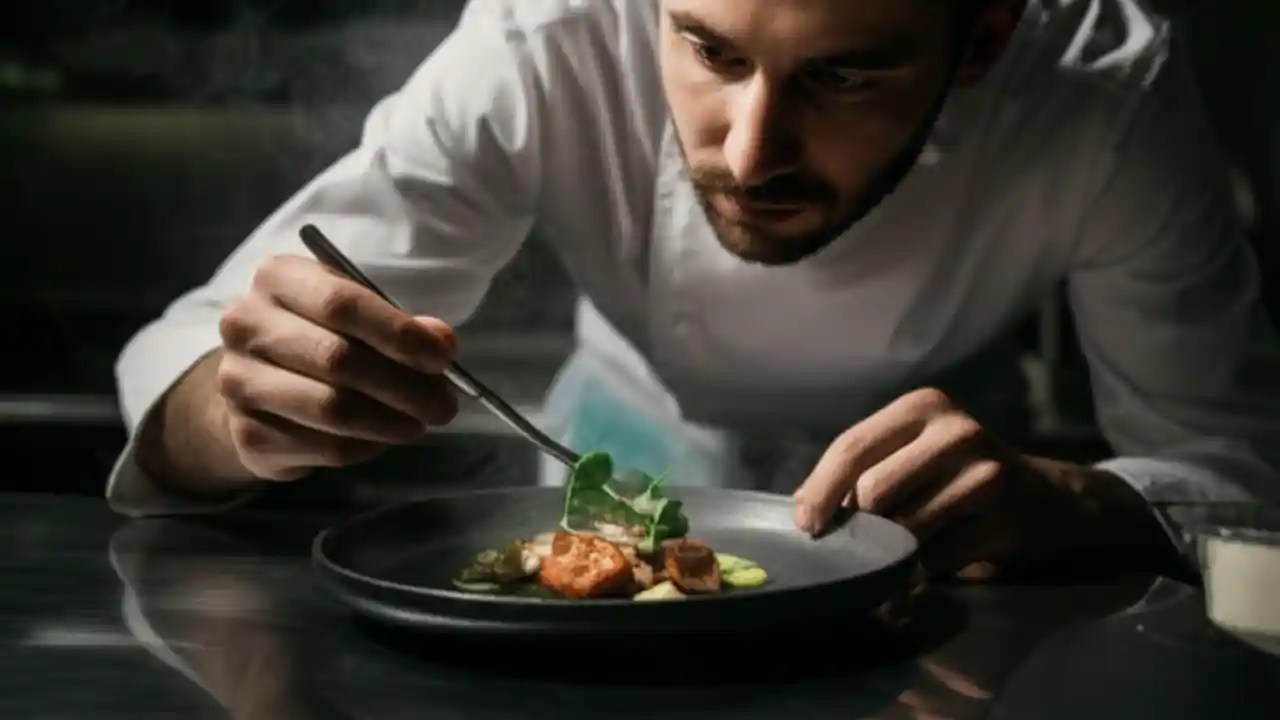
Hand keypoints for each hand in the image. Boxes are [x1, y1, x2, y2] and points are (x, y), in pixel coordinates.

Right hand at [213, 254, 458, 481]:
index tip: (442, 360)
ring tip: (418, 424)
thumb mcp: (362, 317)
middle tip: (444, 406)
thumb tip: (442, 344)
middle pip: (338, 359)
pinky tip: (381, 438)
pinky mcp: (246, 433)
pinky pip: (325, 447)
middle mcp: (246, 325)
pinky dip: (366, 446)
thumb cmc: (323, 337)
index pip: (342, 305)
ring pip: (332, 409)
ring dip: (390, 422)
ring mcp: (239, 381)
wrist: (259, 386)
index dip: (399, 334)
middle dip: (405, 387)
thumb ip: (403, 327)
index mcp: (278, 278)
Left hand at [792, 388, 1175, 579]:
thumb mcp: (909, 452)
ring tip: (905, 542)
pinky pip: (935, 557)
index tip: (805, 524)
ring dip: (891, 548)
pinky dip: (921, 567)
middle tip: (863, 535)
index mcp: (923, 406)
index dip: (821, 489)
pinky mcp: (1004, 520)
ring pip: (903, 527)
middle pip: (872, 490)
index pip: (853, 447)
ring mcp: (986, 474)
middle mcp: (957, 431)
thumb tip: (800, 507)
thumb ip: (858, 470)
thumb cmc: (955, 474)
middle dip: (859, 522)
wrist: (1044, 498)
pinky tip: (934, 554)